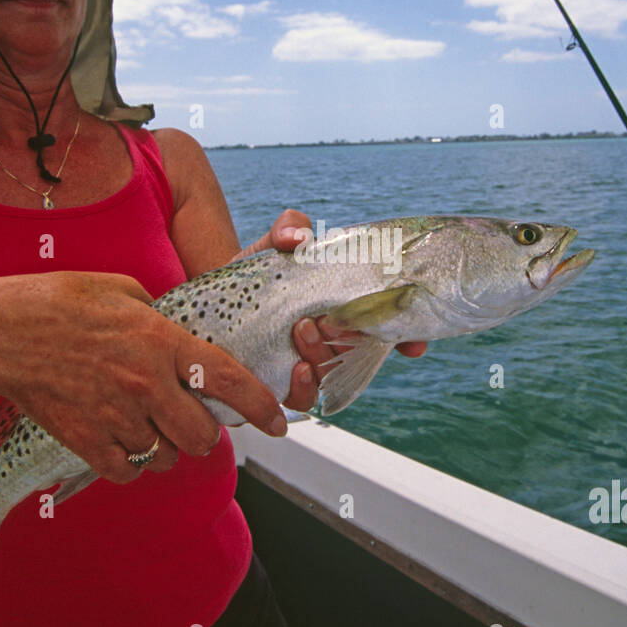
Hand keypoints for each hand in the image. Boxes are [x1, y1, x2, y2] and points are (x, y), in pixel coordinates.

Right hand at [0, 271, 287, 485]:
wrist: (0, 333)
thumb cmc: (60, 302)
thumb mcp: (124, 292)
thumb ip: (162, 320)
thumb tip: (181, 341)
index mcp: (163, 341)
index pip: (231, 381)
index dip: (263, 407)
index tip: (279, 424)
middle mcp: (147, 384)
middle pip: (203, 436)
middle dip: (202, 432)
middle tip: (187, 419)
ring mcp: (117, 417)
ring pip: (166, 457)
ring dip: (164, 447)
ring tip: (144, 423)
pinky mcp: (87, 442)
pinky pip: (128, 471)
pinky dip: (129, 462)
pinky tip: (117, 439)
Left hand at [243, 209, 427, 412]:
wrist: (212, 306)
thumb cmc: (254, 273)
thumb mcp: (273, 243)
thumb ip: (288, 227)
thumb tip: (300, 236)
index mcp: (344, 307)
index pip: (386, 325)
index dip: (407, 337)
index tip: (415, 345)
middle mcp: (332, 339)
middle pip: (362, 353)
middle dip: (356, 341)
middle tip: (331, 320)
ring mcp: (309, 365)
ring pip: (333, 374)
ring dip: (324, 355)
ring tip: (302, 329)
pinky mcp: (281, 388)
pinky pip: (304, 400)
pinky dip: (305, 386)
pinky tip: (295, 367)